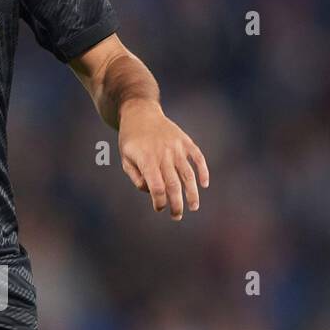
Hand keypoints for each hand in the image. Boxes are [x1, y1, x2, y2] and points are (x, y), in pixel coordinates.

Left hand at [118, 98, 208, 219]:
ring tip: (193, 207)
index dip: (159, 201)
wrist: (141, 113)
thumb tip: (150, 191)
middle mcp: (164, 154)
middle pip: (174, 184)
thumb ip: (136, 177)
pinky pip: (198, 157)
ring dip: (192, 193)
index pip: (157, 187)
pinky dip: (203, 171)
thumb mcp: (125, 159)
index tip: (159, 208)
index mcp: (147, 159)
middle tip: (177, 216)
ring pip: (188, 174)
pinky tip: (204, 184)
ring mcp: (177, 147)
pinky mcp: (186, 141)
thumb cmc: (131, 140)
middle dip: (176, 204)